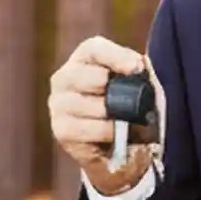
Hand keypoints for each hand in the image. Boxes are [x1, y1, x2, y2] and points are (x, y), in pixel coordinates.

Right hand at [49, 36, 161, 194]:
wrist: (115, 150)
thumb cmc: (126, 111)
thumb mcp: (134, 88)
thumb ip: (137, 73)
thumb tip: (142, 66)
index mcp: (83, 61)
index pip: (93, 49)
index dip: (116, 56)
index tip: (138, 68)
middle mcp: (64, 79)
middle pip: (89, 76)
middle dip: (115, 90)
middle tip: (132, 102)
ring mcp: (59, 105)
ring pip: (91, 105)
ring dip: (115, 116)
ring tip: (128, 123)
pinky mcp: (62, 130)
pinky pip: (90, 128)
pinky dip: (109, 132)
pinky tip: (117, 135)